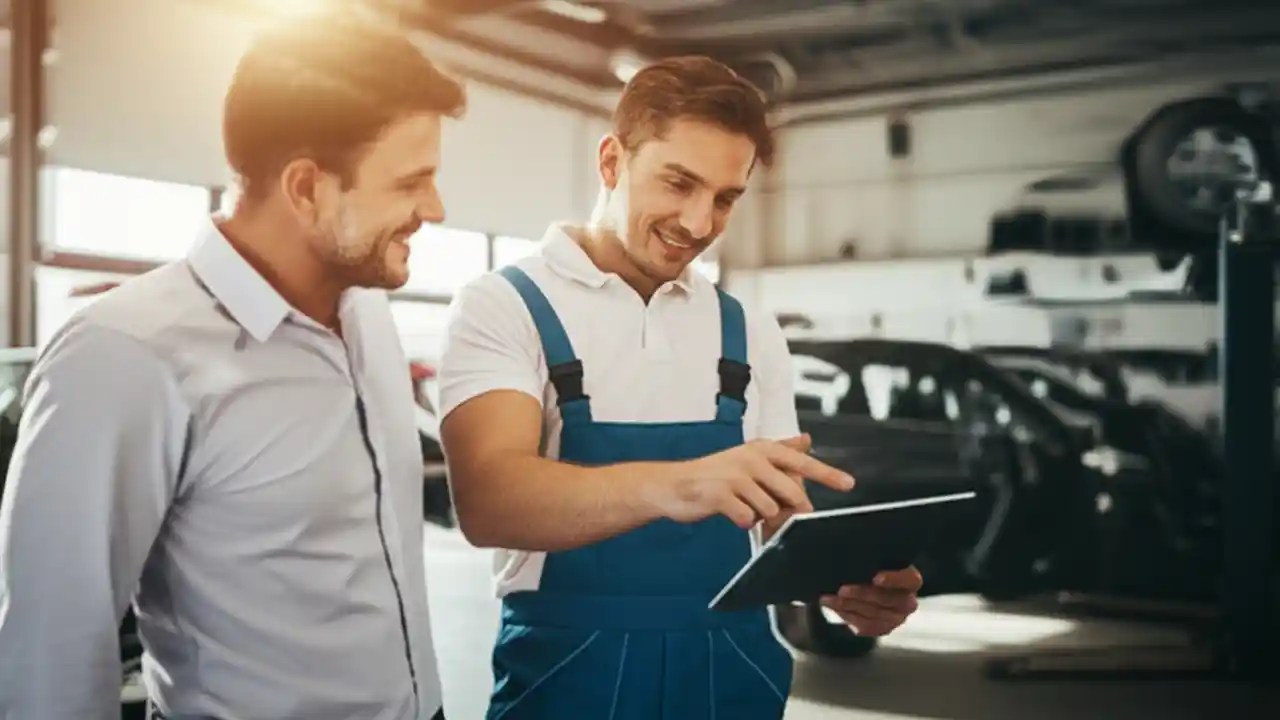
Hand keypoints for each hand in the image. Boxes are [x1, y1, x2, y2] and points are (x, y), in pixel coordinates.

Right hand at [656, 435, 854, 528]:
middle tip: (772, 515)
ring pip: (769, 510)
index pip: (801, 462)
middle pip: (791, 493)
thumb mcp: (747, 456)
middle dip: (788, 511)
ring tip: (740, 506)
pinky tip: (728, 512)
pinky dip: (741, 522)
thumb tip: (807, 440)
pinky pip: (746, 519)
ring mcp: (736, 476)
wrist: (672, 485)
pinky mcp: (721, 494)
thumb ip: (779, 451)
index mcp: (761, 448)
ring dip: (758, 516)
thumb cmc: (713, 474)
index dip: (827, 474)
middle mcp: (751, 458)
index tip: (849, 484)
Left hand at [820, 566, 922, 636]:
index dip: (894, 579)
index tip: (875, 578)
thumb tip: (855, 548)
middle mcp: (908, 601)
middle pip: (887, 600)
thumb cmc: (875, 566)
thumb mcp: (877, 558)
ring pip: (874, 615)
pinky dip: (849, 617)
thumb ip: (871, 557)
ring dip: (849, 607)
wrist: (872, 584)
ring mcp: (897, 618)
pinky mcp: (884, 628)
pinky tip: (835, 608)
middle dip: (861, 594)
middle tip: (841, 589)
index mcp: (911, 580)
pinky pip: (867, 627)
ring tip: (829, 599)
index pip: (909, 579)